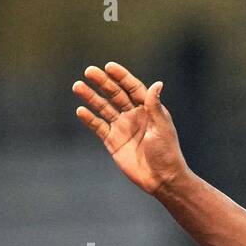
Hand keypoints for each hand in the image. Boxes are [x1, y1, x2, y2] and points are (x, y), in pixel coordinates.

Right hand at [73, 63, 188, 194]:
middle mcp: (134, 115)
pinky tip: (81, 111)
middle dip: (102, 82)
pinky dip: (89, 119)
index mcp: (148, 110)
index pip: (132, 88)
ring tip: (78, 86)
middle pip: (115, 94)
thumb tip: (157, 83)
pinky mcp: (112, 141)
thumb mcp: (162, 127)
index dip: (121, 77)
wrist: (162, 179)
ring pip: (103, 108)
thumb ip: (155, 106)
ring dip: (91, 97)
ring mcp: (122, 127)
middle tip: (89, 71)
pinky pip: (98, 126)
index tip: (109, 66)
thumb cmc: (167, 152)